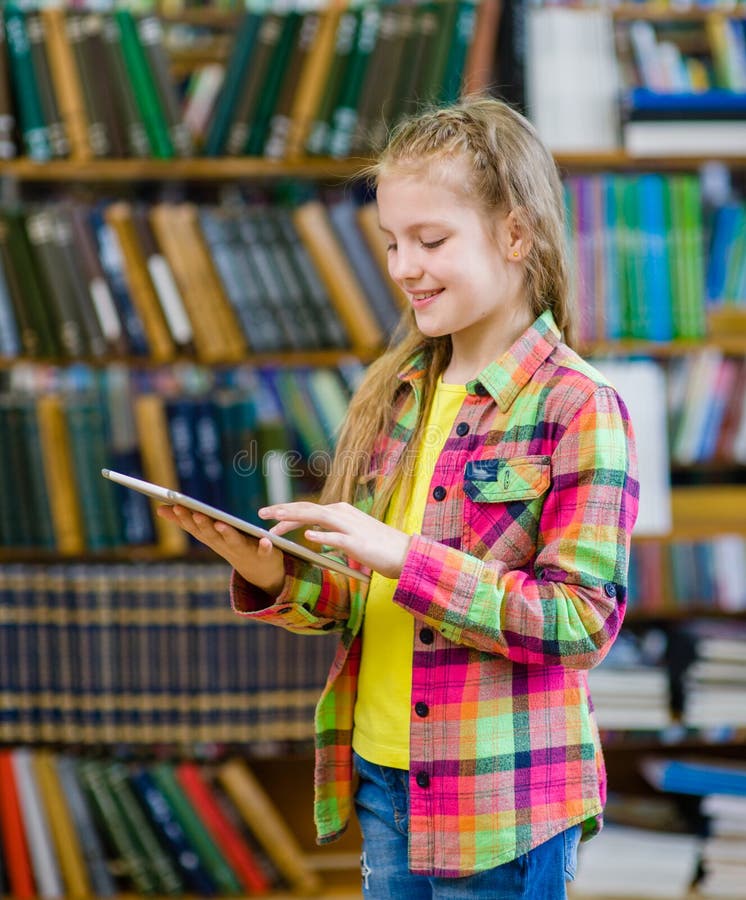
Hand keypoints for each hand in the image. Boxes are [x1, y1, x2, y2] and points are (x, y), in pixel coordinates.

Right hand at [156, 505, 285, 594]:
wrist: (260, 573)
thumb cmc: (230, 547)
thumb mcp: (208, 535)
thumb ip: (187, 522)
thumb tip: (160, 509)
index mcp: (213, 540)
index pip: (196, 528)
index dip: (184, 518)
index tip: (174, 505)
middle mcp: (226, 546)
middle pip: (213, 535)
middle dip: (203, 524)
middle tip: (195, 513)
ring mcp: (245, 551)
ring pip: (235, 542)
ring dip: (227, 534)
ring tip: (221, 524)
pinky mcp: (265, 554)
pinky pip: (264, 551)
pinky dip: (264, 547)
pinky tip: (265, 540)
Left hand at [258, 501, 411, 579]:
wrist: (405, 554)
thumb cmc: (378, 546)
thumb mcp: (350, 535)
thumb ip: (332, 532)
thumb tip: (313, 532)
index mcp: (340, 511)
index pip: (308, 509)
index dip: (287, 511)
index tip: (269, 516)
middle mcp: (343, 513)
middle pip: (307, 509)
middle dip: (282, 511)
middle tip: (261, 514)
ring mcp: (350, 526)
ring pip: (316, 518)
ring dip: (294, 519)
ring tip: (275, 522)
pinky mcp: (358, 542)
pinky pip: (336, 538)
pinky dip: (321, 536)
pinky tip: (307, 538)